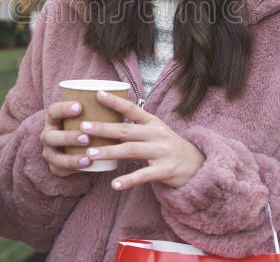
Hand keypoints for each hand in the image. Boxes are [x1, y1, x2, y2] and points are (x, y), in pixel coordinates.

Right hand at [40, 101, 92, 176]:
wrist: (74, 145)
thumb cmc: (84, 124)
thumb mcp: (85, 114)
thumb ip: (96, 106)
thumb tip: (122, 91)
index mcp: (54, 118)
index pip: (54, 111)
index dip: (64, 108)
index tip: (80, 106)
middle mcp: (48, 135)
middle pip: (52, 136)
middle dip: (68, 137)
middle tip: (86, 136)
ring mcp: (49, 152)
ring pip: (55, 156)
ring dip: (71, 158)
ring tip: (88, 157)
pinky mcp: (55, 167)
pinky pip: (61, 170)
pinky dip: (73, 170)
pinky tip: (86, 167)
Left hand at [80, 91, 204, 189]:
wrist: (197, 164)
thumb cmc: (167, 146)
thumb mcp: (154, 131)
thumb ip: (133, 128)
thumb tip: (103, 122)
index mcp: (152, 122)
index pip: (132, 109)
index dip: (115, 101)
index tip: (97, 94)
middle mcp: (157, 134)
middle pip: (126, 130)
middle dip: (103, 129)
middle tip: (83, 127)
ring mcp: (161, 152)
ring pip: (131, 151)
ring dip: (109, 152)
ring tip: (90, 154)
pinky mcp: (165, 171)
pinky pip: (144, 176)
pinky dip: (129, 180)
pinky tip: (114, 185)